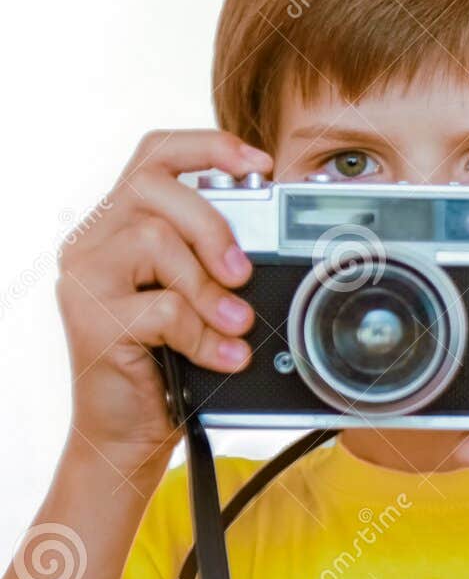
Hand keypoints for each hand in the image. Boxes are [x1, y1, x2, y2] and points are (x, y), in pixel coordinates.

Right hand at [56, 130, 267, 479]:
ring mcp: (85, 277)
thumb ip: (216, 263)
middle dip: (212, 225)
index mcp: (120, 224)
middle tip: (242, 273)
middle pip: (154, 188)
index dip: (208, 146)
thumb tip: (273, 242)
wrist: (128, 432)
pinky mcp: (90, 318)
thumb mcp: (200, 301)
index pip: (155, 155)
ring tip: (233, 325)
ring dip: (208, 287)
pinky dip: (203, 334)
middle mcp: (93, 241)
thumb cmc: (170, 363)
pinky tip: (223, 355)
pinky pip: (162, 308)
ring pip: (155, 243)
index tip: (259, 161)